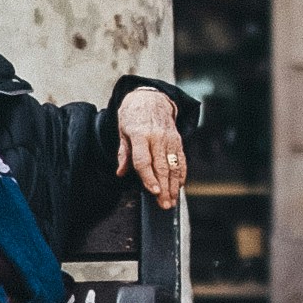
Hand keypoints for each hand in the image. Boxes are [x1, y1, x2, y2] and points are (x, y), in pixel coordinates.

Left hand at [116, 86, 186, 209]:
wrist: (152, 98)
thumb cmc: (133, 116)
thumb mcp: (122, 131)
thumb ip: (123, 153)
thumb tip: (120, 172)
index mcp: (139, 135)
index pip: (144, 160)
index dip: (148, 177)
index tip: (153, 191)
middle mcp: (156, 138)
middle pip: (161, 167)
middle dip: (164, 188)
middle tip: (164, 205)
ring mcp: (169, 139)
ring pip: (173, 166)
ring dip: (174, 186)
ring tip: (172, 201)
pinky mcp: (178, 140)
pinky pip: (181, 160)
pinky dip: (181, 174)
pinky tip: (179, 187)